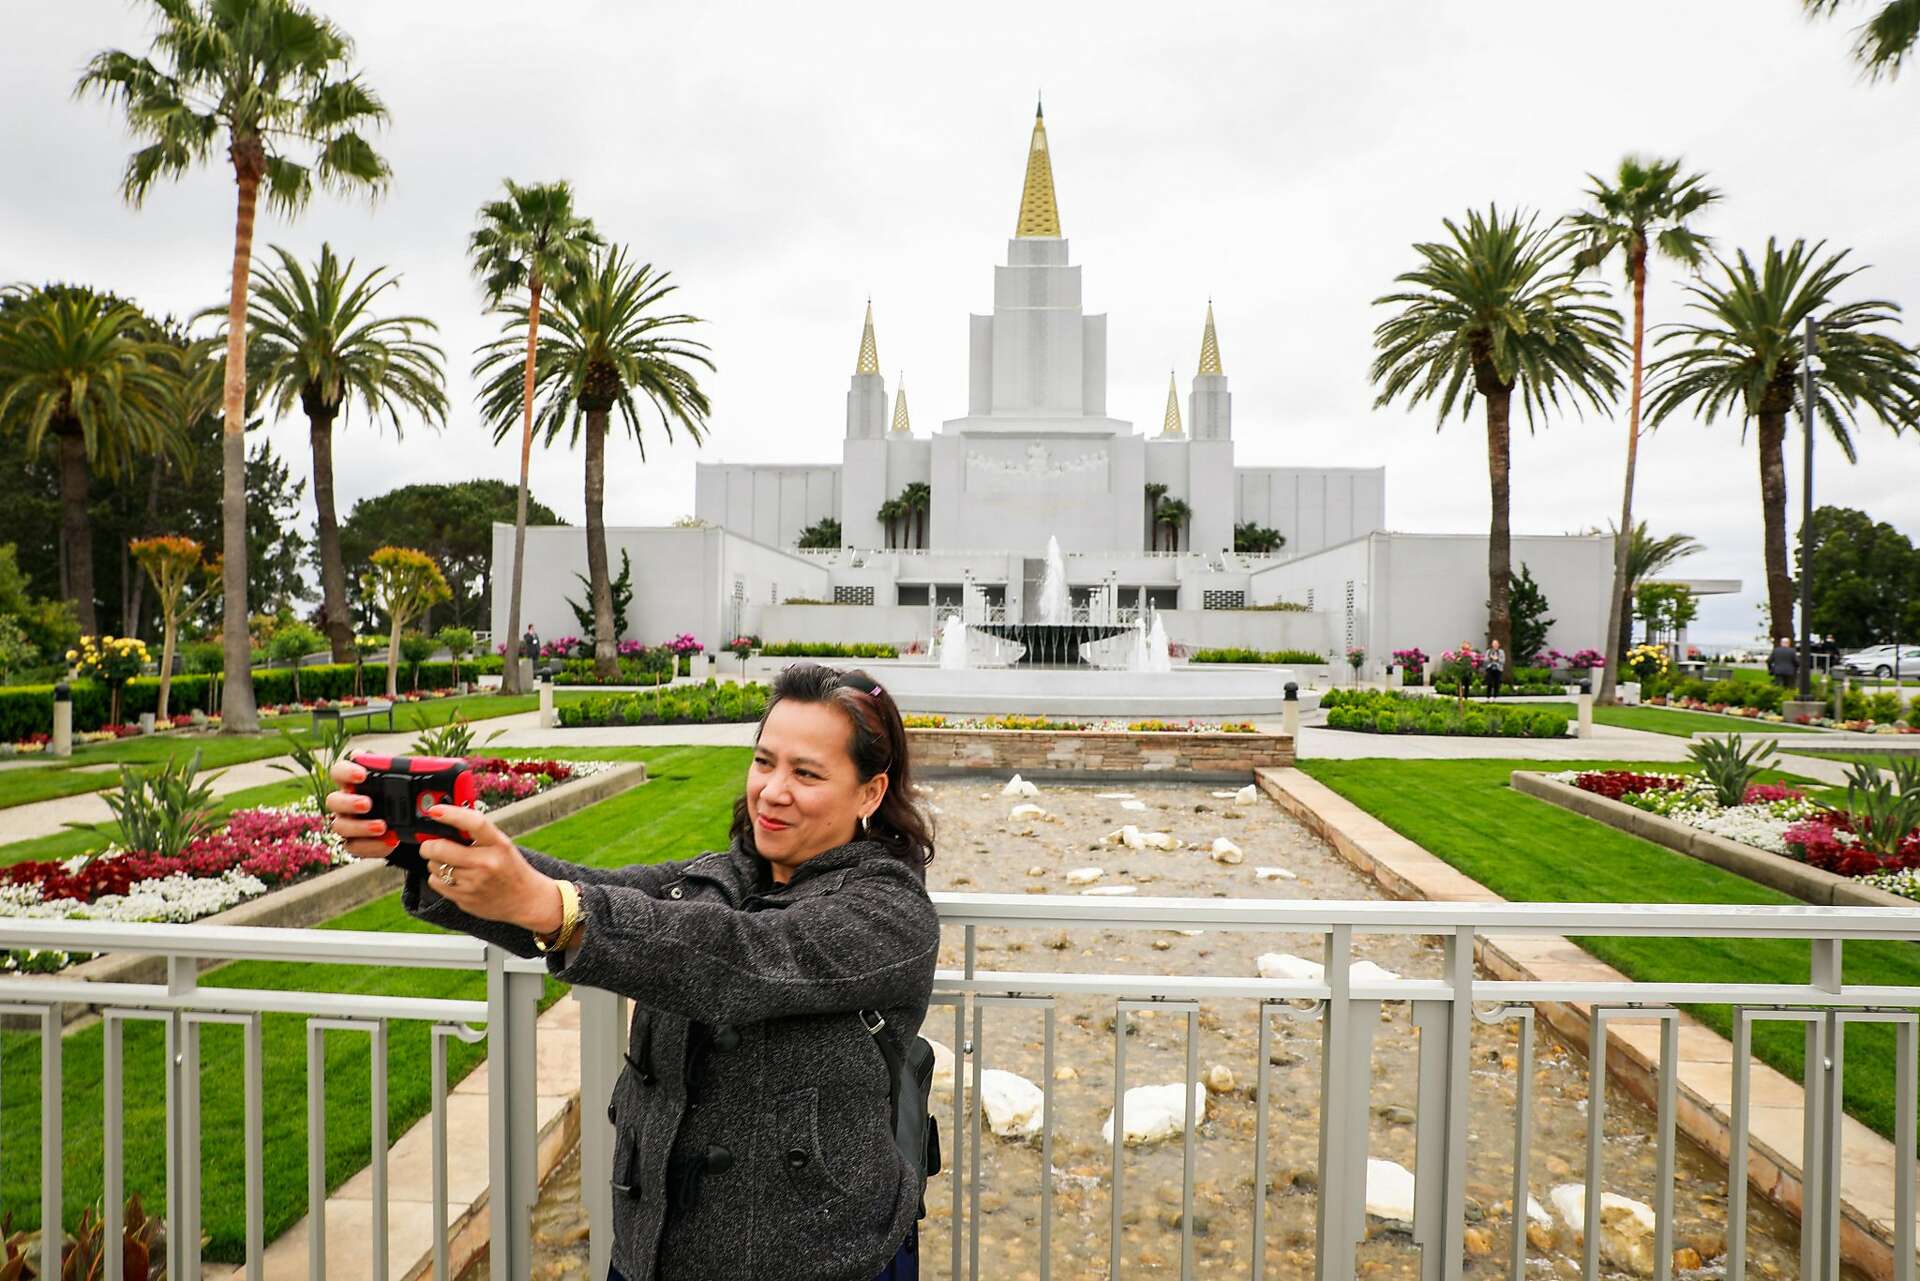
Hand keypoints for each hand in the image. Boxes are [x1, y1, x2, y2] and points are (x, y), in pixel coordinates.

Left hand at [325, 759, 562, 933]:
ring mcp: (475, 885)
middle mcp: (486, 863)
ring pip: (435, 867)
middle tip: (428, 839)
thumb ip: (474, 831)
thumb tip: (442, 812)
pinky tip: (455, 879)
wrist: (531, 902)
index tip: (430, 807)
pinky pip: (439, 884)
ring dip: (434, 862)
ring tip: (447, 860)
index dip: (448, 813)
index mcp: (497, 842)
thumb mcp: (500, 843)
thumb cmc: (512, 867)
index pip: (471, 822)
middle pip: (440, 848)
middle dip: (429, 844)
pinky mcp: (465, 900)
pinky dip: (440, 879)